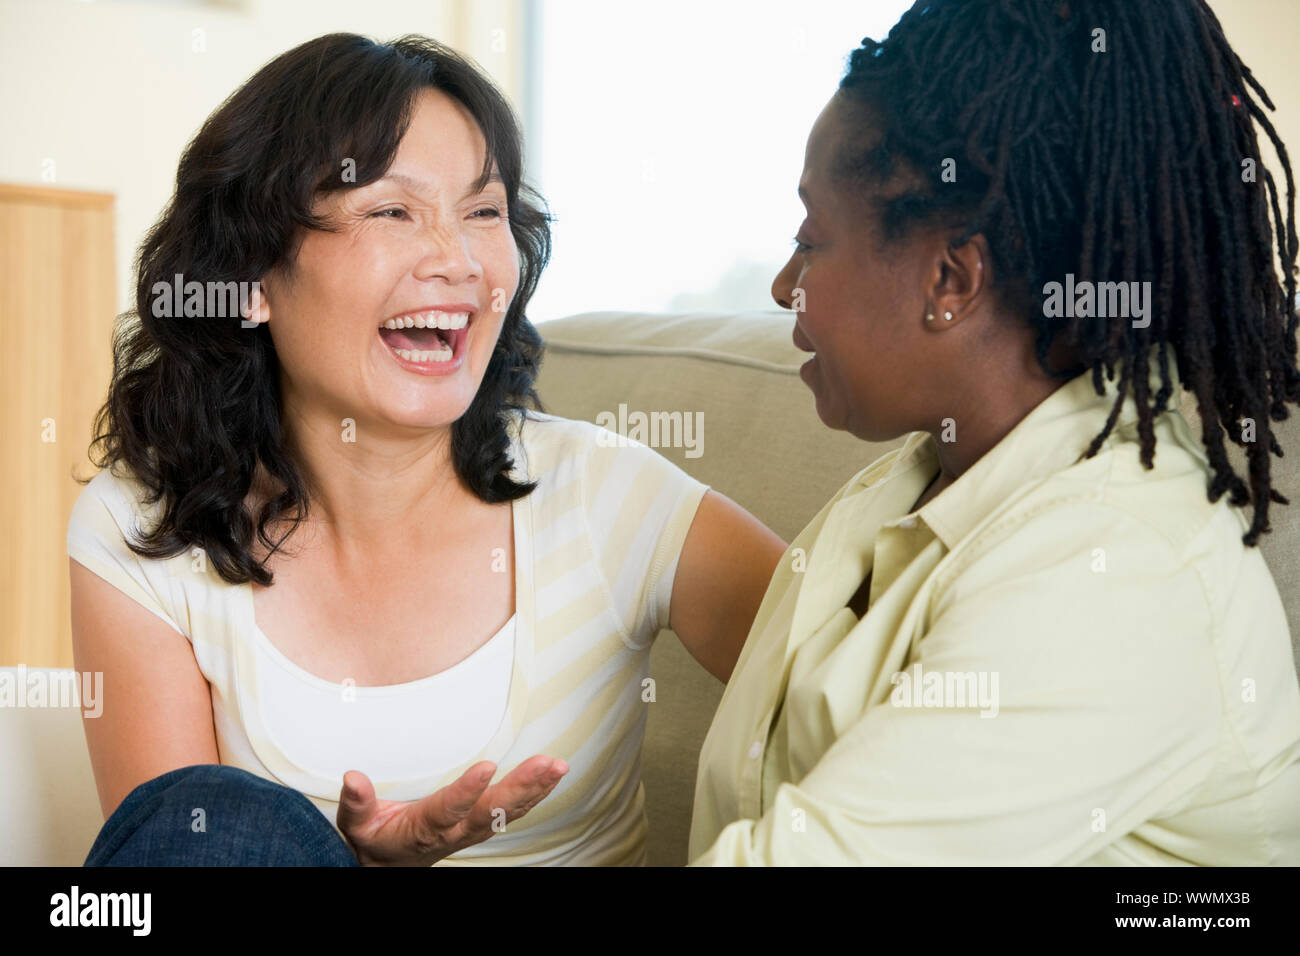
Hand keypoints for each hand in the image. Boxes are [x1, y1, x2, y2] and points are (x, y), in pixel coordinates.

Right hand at [336, 755, 567, 865]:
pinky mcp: (484, 825)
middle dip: (520, 787)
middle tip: (544, 763)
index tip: (487, 766)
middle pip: (492, 811)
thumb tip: (353, 777)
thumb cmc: (375, 839)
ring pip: (509, 811)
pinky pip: (515, 811)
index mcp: (425, 829)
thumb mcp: (358, 825)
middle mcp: (455, 832)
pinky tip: (553, 774)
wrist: (391, 865)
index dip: (468, 790)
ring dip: (535, 788)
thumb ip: (357, 803)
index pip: (449, 810)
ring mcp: (473, 830)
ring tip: (557, 765)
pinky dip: (536, 793)